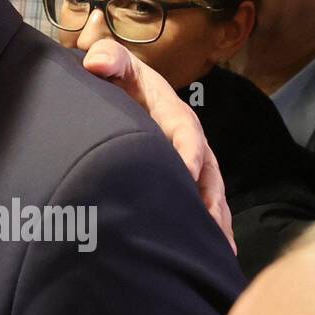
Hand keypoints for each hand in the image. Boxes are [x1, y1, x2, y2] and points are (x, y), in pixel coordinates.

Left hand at [81, 39, 236, 253]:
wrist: (120, 86)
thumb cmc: (117, 77)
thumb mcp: (114, 62)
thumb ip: (108, 58)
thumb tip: (97, 62)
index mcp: (173, 113)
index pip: (186, 133)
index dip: (188, 153)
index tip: (184, 174)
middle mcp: (190, 139)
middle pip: (207, 172)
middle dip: (209, 200)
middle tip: (206, 229)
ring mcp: (191, 162)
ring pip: (210, 194)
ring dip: (215, 222)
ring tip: (217, 254)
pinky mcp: (185, 178)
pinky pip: (203, 204)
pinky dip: (210, 229)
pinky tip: (214, 256)